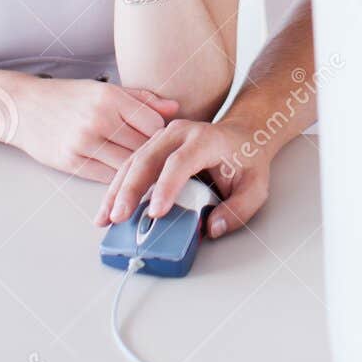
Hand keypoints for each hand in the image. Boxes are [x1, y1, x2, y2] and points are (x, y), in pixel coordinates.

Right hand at [9, 78, 179, 182]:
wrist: (24, 106)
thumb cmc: (68, 97)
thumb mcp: (105, 89)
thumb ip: (142, 99)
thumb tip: (175, 108)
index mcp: (110, 97)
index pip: (154, 124)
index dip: (164, 135)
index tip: (166, 141)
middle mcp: (99, 119)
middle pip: (143, 147)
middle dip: (155, 156)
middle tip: (164, 163)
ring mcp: (84, 143)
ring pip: (127, 165)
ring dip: (139, 171)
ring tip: (149, 173)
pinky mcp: (71, 162)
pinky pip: (107, 177)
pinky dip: (118, 179)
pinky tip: (125, 178)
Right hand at [93, 115, 269, 239]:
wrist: (242, 134)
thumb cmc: (247, 159)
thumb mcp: (256, 186)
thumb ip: (238, 210)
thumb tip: (212, 228)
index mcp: (206, 139)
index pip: (181, 161)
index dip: (167, 186)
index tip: (156, 212)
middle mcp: (181, 133)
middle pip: (149, 158)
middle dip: (131, 189)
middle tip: (119, 217)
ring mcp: (164, 137)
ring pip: (134, 161)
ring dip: (118, 190)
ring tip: (105, 218)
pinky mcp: (154, 147)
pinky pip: (132, 165)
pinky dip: (118, 187)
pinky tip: (109, 207)